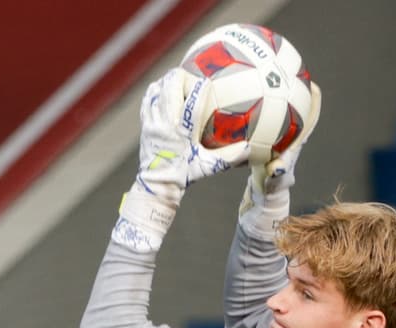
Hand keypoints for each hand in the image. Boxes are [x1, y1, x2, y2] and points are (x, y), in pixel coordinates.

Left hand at [115, 68, 250, 251]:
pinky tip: (163, 91)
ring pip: (156, 90)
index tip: (206, 79)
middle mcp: (163, 121)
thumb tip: (251, 148)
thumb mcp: (209, 166)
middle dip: (180, 76)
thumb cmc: (184, 175)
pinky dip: (156, 92)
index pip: (188, 99)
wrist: (157, 185)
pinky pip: (148, 100)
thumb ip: (230, 156)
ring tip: (178, 80)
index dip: (197, 86)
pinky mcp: (145, 125)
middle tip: (192, 74)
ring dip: (167, 82)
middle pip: (169, 86)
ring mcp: (152, 122)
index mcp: (180, 129)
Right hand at [238, 81, 320, 240]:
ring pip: (277, 121)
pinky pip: (260, 130)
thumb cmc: (268, 203)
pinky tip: (238, 108)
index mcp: (292, 152)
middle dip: (293, 94)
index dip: (312, 105)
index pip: (306, 123)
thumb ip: (275, 178)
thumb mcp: (271, 189)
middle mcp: (286, 147)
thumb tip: (279, 166)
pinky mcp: (262, 154)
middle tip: (289, 73)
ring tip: (264, 82)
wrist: (259, 213)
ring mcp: (275, 149)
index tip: (312, 85)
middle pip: (294, 116)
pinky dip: (253, 118)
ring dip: (274, 103)